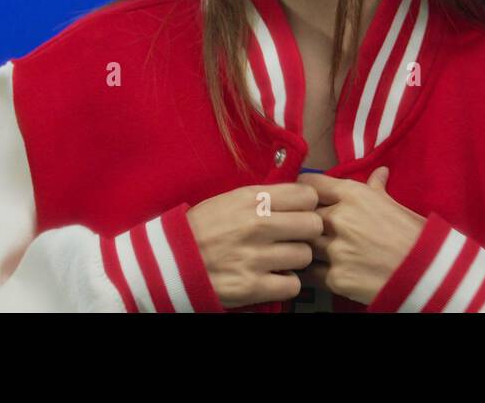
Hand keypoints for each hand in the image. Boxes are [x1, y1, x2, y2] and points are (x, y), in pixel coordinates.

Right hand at [186, 183, 322, 308]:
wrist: (171, 262)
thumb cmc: (202, 227)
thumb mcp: (231, 200)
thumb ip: (265, 198)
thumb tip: (300, 197)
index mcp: (252, 199)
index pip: (308, 196)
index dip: (307, 205)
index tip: (299, 212)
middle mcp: (257, 224)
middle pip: (313, 225)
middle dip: (306, 233)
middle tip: (292, 238)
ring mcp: (256, 257)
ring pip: (305, 256)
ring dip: (295, 260)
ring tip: (279, 259)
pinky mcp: (253, 287)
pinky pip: (293, 285)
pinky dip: (285, 284)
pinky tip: (273, 278)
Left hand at [295, 167, 425, 304]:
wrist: (429, 273)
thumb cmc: (415, 235)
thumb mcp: (395, 205)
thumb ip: (377, 189)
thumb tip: (379, 172)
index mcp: (352, 195)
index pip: (309, 185)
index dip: (304, 192)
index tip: (304, 200)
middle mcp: (339, 219)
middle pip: (302, 216)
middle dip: (304, 223)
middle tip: (308, 229)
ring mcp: (335, 250)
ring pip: (304, 244)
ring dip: (307, 248)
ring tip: (313, 251)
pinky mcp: (336, 278)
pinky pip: (311, 273)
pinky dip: (314, 272)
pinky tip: (321, 270)